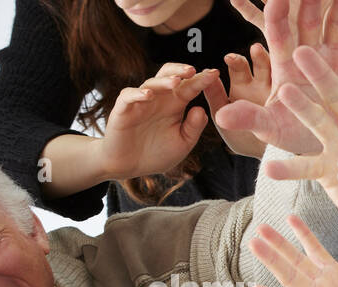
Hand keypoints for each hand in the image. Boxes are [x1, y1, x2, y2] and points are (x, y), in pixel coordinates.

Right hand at [98, 64, 220, 180]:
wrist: (130, 166)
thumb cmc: (157, 153)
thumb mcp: (182, 143)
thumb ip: (193, 127)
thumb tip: (201, 109)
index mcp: (175, 105)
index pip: (189, 87)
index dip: (201, 80)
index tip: (215, 74)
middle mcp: (158, 100)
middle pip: (169, 77)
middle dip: (180, 71)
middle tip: (193, 69)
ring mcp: (140, 102)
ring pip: (151, 84)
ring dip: (163, 81)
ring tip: (176, 81)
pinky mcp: (122, 109)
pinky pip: (128, 96)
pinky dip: (137, 94)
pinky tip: (148, 95)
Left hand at [216, 0, 337, 155]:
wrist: (329, 146)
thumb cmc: (295, 135)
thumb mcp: (272, 128)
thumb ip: (250, 118)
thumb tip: (221, 117)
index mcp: (284, 63)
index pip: (276, 32)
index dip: (276, 14)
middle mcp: (306, 52)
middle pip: (304, 17)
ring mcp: (330, 53)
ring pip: (332, 19)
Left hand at [248, 214, 337, 286]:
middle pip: (290, 277)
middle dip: (272, 260)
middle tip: (251, 242)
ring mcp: (321, 283)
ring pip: (298, 260)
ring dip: (280, 244)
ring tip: (260, 227)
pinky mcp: (332, 272)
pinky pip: (316, 250)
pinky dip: (304, 234)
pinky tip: (290, 217)